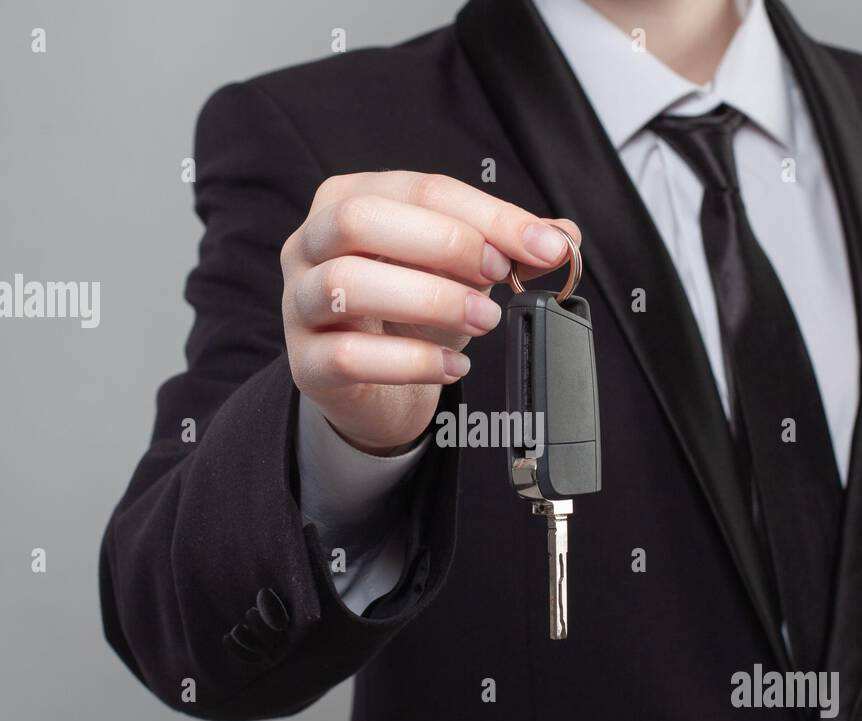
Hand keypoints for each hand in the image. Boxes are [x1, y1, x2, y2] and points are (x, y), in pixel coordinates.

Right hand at [281, 171, 579, 454]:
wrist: (374, 391)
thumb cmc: (409, 317)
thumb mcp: (460, 272)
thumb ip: (507, 248)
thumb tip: (563, 237)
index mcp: (348, 199)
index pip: (419, 189)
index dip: (488, 216)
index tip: (543, 246)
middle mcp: (310, 243)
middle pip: (362, 219)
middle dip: (445, 243)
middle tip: (500, 276)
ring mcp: (298, 303)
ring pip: (349, 284)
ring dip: (431, 300)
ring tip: (483, 319)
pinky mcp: (306, 363)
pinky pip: (350, 356)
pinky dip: (412, 362)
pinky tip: (454, 367)